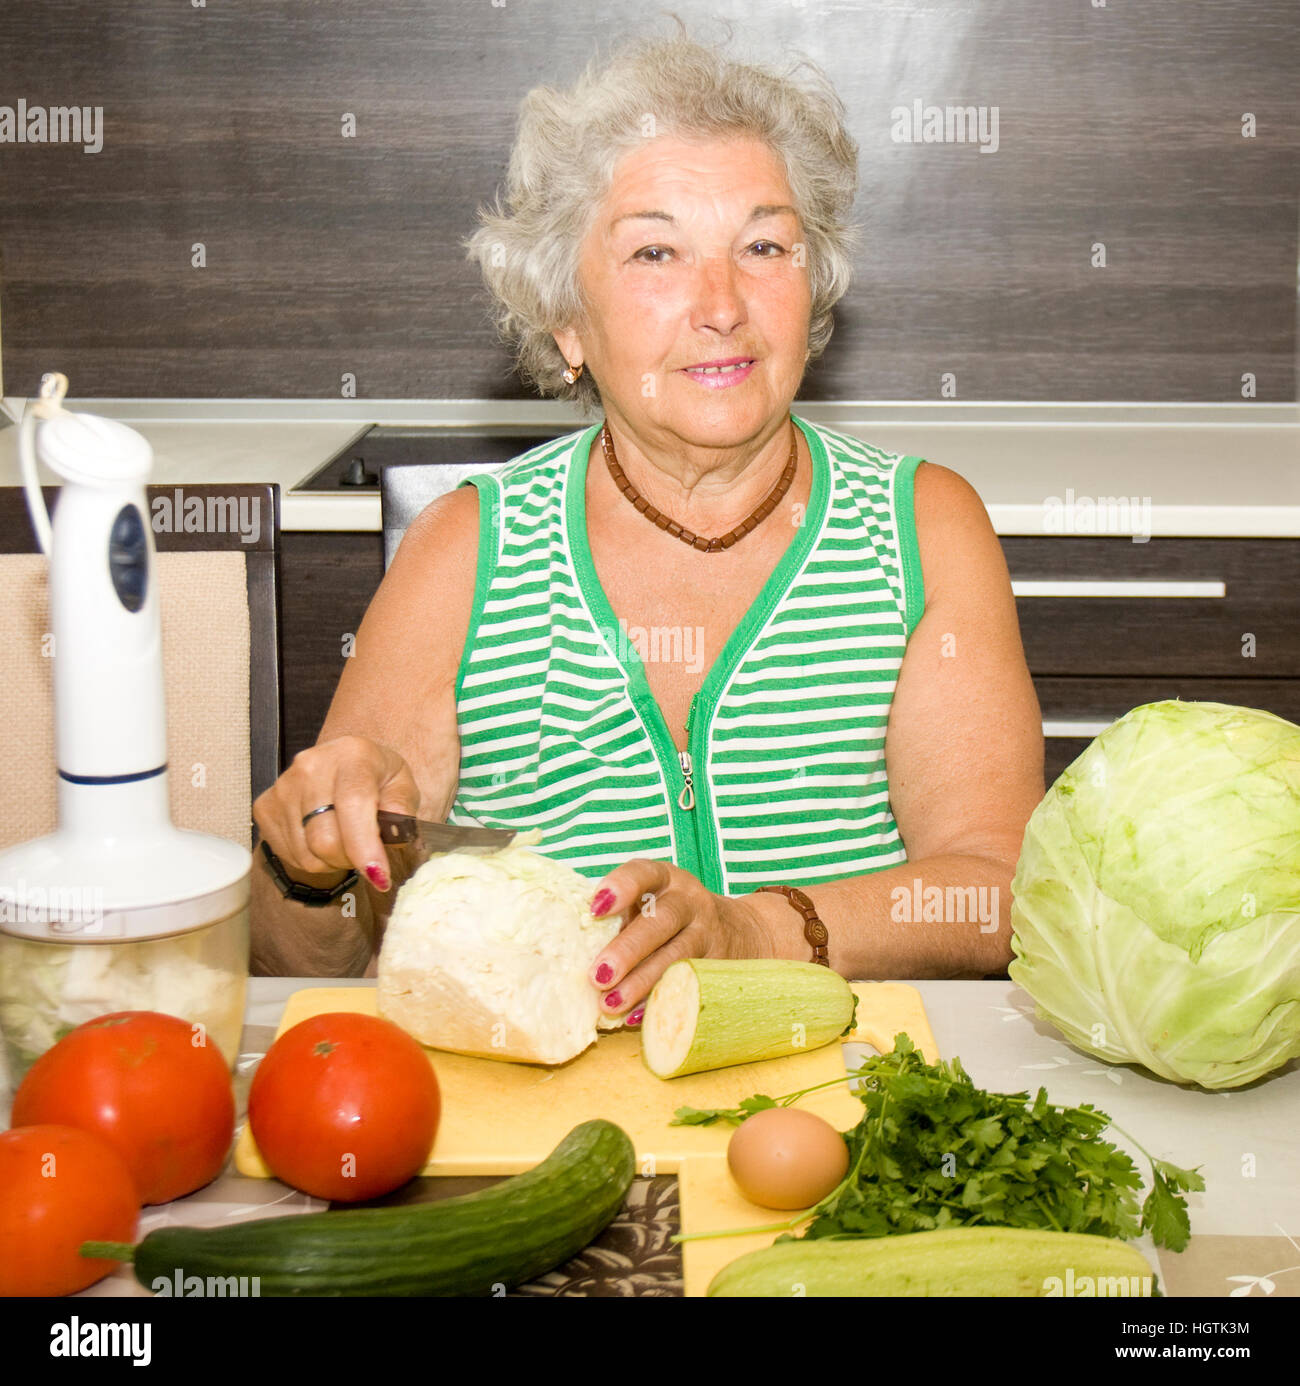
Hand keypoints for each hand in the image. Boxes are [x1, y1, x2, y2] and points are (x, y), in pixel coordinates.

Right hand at [252, 735, 419, 891]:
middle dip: (351, 858)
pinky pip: (290, 855)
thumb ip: (402, 809)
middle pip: (326, 838)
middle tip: (366, 854)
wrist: (341, 768)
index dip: (364, 845)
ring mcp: (283, 786)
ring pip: (308, 854)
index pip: (353, 803)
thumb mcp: (402, 787)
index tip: (379, 876)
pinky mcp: (265, 806)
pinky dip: (312, 859)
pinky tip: (322, 839)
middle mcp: (311, 765)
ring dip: (332, 861)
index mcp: (352, 754)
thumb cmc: (376, 780)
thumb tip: (393, 835)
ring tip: (344, 840)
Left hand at [585, 859, 770, 1023]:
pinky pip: (686, 985)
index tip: (594, 909)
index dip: (620, 887)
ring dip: (641, 982)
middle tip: (598, 975)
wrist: (734, 930)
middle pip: (660, 921)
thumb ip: (617, 915)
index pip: (643, 874)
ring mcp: (706, 933)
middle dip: (628, 949)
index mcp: (664, 879)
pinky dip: (659, 1002)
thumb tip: (565, 945)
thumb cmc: (666, 915)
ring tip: (610, 1003)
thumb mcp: (649, 901)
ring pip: (676, 957)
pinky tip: (634, 1017)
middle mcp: (688, 901)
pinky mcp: (716, 966)